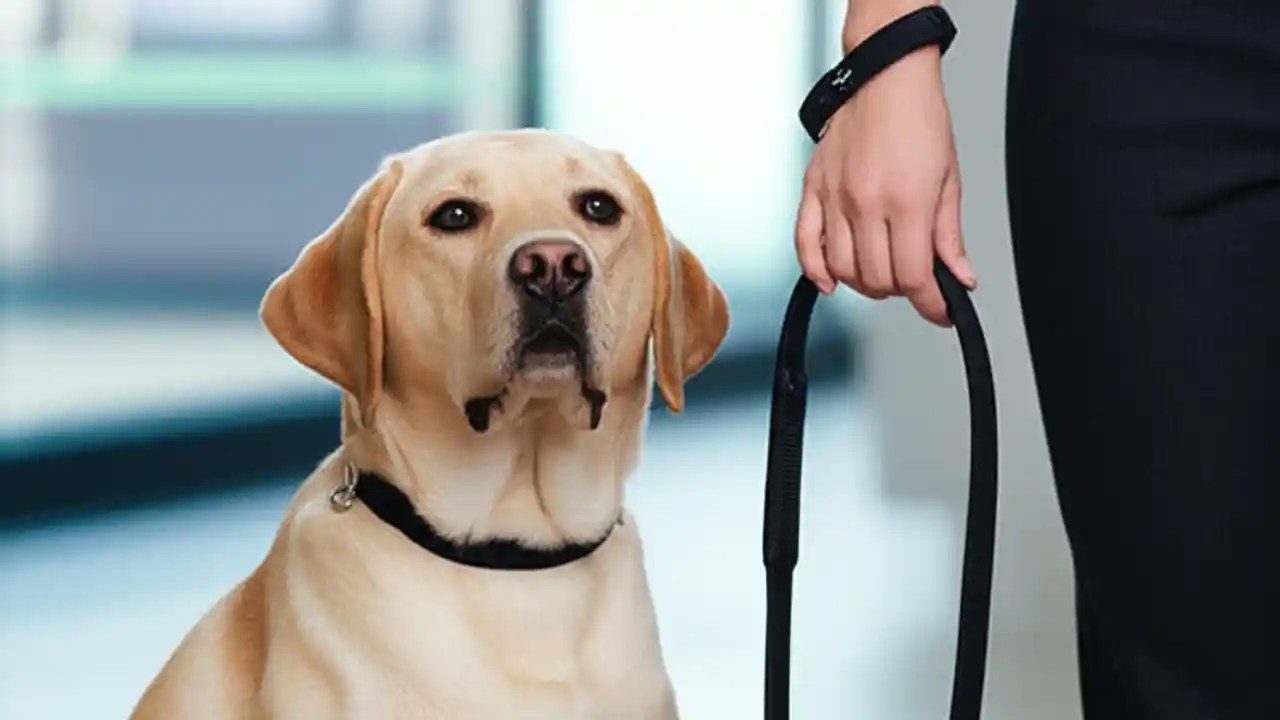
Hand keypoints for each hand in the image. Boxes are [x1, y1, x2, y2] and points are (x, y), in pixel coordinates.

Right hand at [794, 44, 974, 326]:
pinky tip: (831, 280)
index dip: (931, 305)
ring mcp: (834, 199)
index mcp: (907, 201)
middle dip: (901, 291)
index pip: (915, 276)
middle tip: (915, 281)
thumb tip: (959, 279)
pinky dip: (817, 271)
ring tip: (881, 273)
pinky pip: (806, 245)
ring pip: (843, 271)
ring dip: (864, 284)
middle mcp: (866, 204)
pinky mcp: (812, 191)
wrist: (884, 79)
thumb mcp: (949, 180)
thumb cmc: (918, 119)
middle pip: (878, 280)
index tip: (940, 311)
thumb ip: (949, 237)